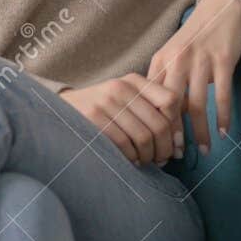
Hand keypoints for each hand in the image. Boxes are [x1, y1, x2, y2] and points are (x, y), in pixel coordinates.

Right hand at [58, 72, 181, 166]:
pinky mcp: (93, 119)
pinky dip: (132, 157)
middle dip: (165, 148)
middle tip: (162, 159)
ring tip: (146, 160)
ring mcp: (105, 102)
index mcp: (133, 80)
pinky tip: (131, 160)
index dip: (176, 125)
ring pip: (144, 138)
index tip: (175, 142)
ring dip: (149, 156)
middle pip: (159, 124)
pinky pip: (124, 145)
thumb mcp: (125, 99)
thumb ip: (151, 110)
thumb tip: (179, 142)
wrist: (61, 109)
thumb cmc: (102, 109)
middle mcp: (120, 87)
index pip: (170, 100)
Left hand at [149, 0, 240, 155]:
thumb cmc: (194, 37)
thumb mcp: (171, 54)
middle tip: (175, 155)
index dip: (152, 124)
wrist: (220, 10)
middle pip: (170, 105)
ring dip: (200, 131)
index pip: (151, 98)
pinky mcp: (223, 60)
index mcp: (160, 61)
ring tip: (203, 150)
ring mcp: (200, 61)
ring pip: (196, 104)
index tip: (154, 143)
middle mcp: (177, 61)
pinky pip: (221, 94)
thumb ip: (161, 79)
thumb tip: (150, 112)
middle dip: (172, 133)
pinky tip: (223, 132)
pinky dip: (223, 116)